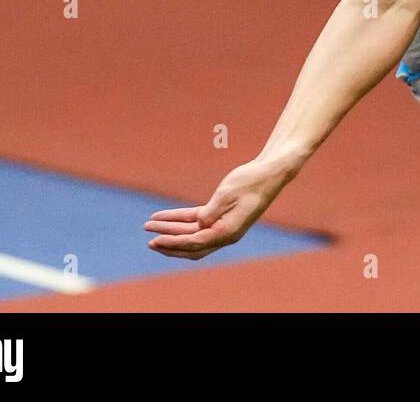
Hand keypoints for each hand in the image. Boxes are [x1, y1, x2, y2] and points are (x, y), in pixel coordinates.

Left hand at [145, 156, 294, 259]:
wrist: (270, 173)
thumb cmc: (250, 181)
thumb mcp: (227, 194)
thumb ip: (210, 212)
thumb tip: (197, 226)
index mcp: (228, 232)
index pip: (194, 242)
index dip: (173, 242)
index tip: (155, 239)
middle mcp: (225, 234)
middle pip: (191, 246)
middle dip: (169, 244)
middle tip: (149, 240)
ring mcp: (223, 226)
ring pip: (192, 235)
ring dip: (171, 232)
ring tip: (151, 226)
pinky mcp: (221, 216)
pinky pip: (197, 222)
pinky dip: (181, 220)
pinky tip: (165, 216)